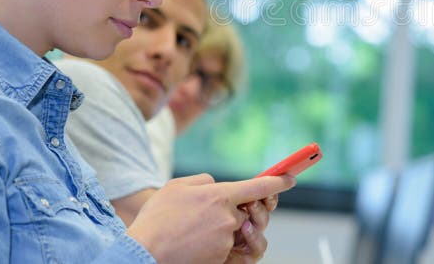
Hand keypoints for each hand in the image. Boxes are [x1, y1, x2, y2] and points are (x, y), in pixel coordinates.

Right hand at [127, 174, 294, 263]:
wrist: (143, 253)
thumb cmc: (156, 219)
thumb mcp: (177, 186)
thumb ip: (204, 182)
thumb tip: (219, 186)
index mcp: (219, 196)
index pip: (259, 186)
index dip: (278, 181)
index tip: (290, 178)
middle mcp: (227, 218)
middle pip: (246, 212)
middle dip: (235, 212)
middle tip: (210, 215)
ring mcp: (225, 240)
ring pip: (235, 231)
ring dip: (221, 230)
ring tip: (195, 231)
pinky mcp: (221, 258)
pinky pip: (225, 248)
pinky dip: (212, 245)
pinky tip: (193, 244)